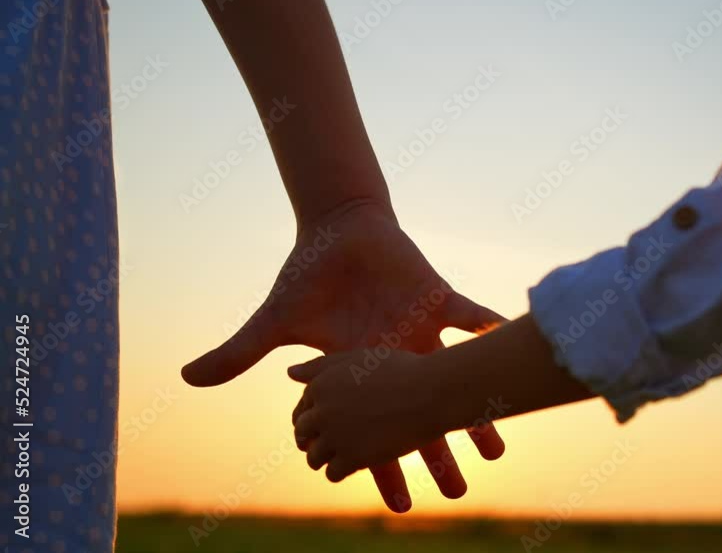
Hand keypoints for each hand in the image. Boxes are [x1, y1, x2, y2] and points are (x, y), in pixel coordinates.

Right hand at [180, 201, 504, 511]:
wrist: (336, 235)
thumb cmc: (308, 279)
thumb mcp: (275, 321)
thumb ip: (240, 353)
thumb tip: (187, 378)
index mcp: (362, 371)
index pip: (374, 428)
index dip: (385, 466)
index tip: (402, 505)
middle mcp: (398, 358)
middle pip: (421, 415)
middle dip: (438, 452)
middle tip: (458, 491)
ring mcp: (423, 331)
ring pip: (456, 373)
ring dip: (474, 404)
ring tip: (496, 446)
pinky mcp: (438, 298)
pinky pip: (470, 312)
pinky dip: (489, 322)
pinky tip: (513, 341)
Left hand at [288, 350, 457, 482]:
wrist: (429, 393)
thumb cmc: (401, 371)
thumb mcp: (359, 359)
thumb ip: (321, 366)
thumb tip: (290, 373)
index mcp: (321, 385)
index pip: (302, 408)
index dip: (312, 417)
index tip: (326, 423)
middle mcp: (321, 410)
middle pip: (303, 433)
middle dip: (311, 440)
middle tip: (328, 444)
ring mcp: (334, 436)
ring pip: (314, 457)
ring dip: (325, 459)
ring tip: (343, 457)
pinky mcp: (350, 458)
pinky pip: (332, 473)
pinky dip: (341, 471)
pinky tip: (357, 464)